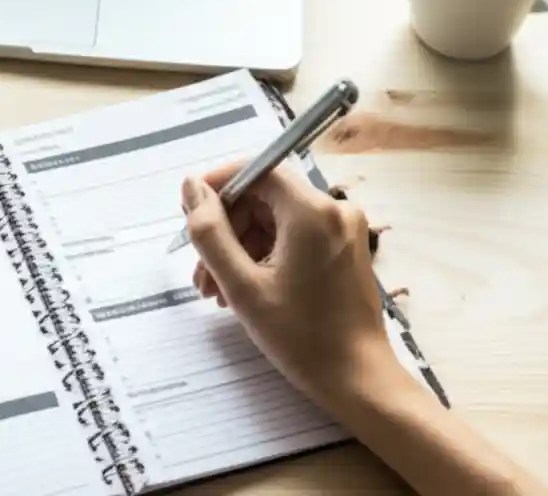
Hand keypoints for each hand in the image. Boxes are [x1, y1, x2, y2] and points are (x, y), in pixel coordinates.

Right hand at [183, 163, 400, 409]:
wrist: (357, 378)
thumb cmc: (301, 336)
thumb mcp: (242, 285)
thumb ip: (210, 232)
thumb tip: (191, 187)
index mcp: (312, 211)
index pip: (257, 170)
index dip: (218, 185)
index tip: (190, 214)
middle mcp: (334, 209)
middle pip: (264, 197)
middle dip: (227, 229)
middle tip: (201, 271)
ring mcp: (343, 229)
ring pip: (276, 220)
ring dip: (241, 248)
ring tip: (217, 290)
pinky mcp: (344, 248)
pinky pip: (294, 236)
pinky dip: (266, 256)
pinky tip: (244, 290)